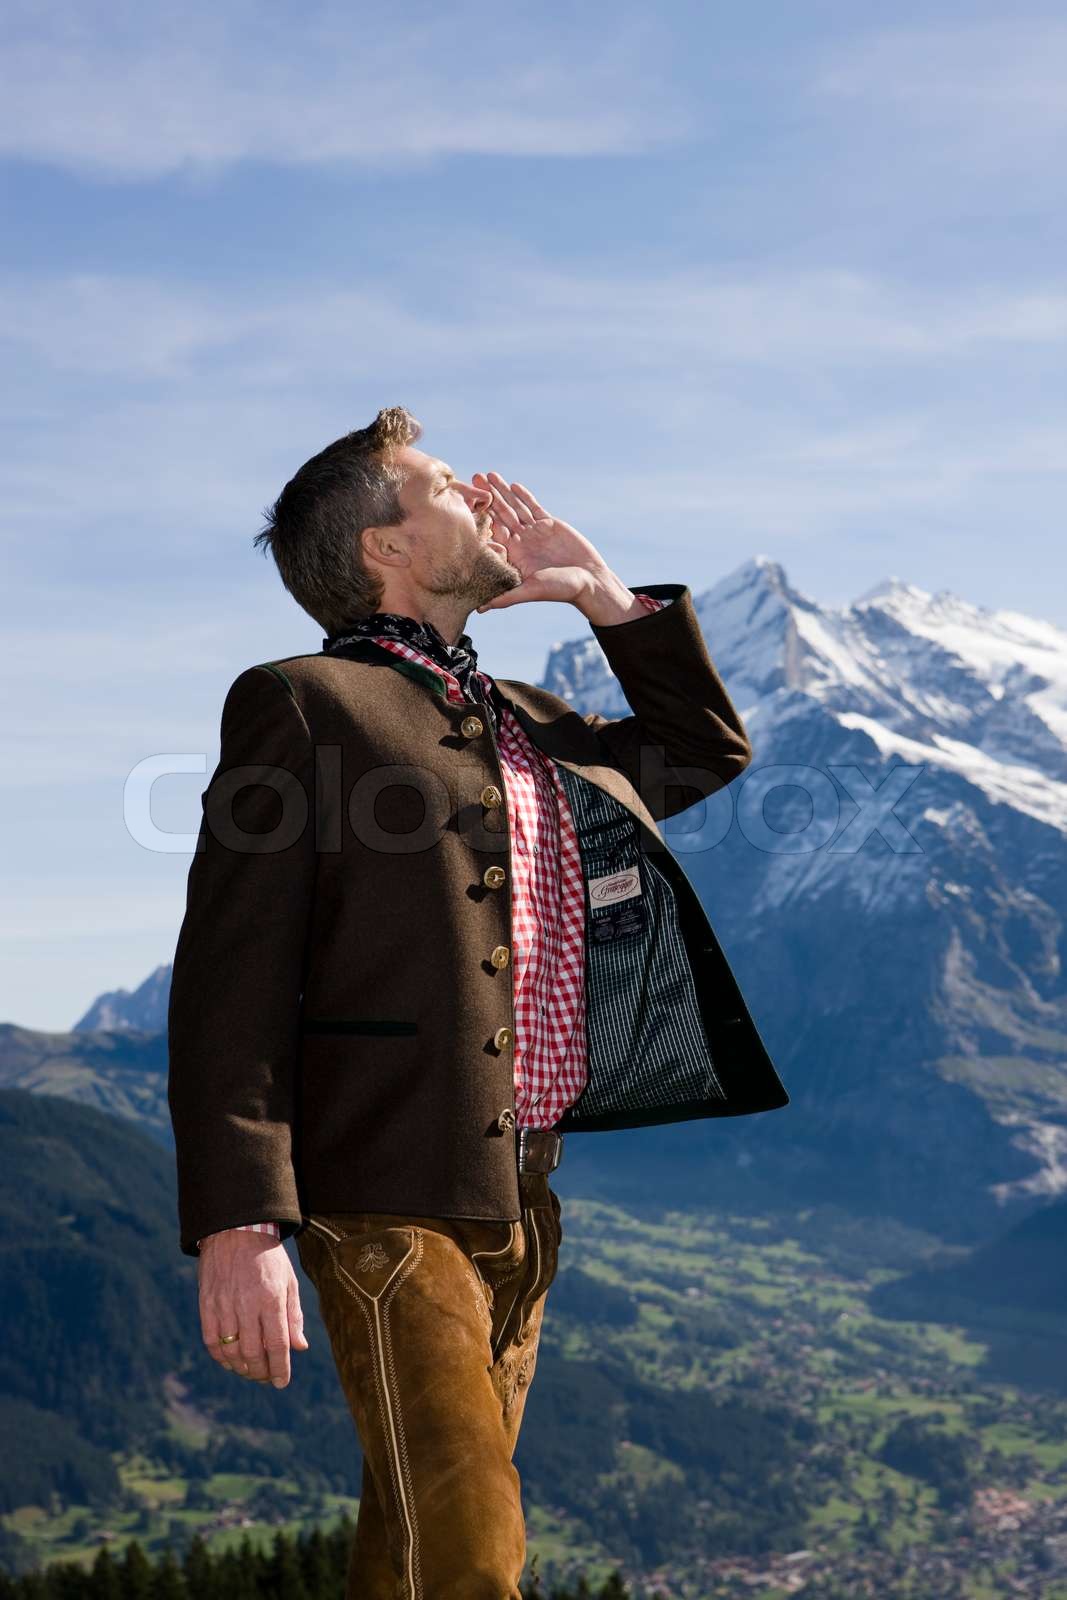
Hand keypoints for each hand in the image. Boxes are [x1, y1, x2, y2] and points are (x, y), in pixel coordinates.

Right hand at [198, 1230, 308, 1388]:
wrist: (235, 1230)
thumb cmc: (268, 1257)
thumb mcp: (288, 1280)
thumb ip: (294, 1315)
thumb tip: (299, 1347)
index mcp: (272, 1298)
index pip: (277, 1344)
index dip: (280, 1368)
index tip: (281, 1383)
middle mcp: (247, 1304)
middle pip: (252, 1353)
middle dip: (260, 1372)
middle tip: (265, 1378)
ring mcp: (224, 1305)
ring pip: (231, 1352)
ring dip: (241, 1368)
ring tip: (250, 1371)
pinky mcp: (207, 1304)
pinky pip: (211, 1341)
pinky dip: (220, 1357)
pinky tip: (230, 1361)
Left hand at [472, 472, 619, 613]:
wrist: (590, 580)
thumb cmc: (560, 590)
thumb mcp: (531, 591)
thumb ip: (506, 597)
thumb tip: (479, 610)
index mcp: (512, 557)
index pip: (490, 535)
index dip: (478, 518)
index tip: (464, 503)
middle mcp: (520, 543)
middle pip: (499, 516)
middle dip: (486, 498)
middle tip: (472, 478)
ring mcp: (534, 532)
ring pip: (514, 508)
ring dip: (502, 492)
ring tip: (489, 475)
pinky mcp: (549, 524)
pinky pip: (533, 507)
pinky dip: (524, 496)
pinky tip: (513, 485)